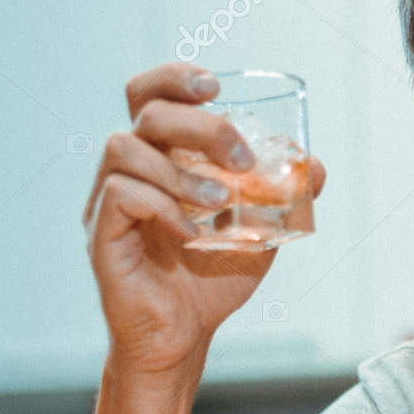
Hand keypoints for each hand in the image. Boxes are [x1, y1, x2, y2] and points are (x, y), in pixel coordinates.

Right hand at [82, 62, 326, 377]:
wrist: (185, 336)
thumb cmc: (211, 280)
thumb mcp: (261, 234)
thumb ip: (283, 199)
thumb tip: (313, 166)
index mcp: (159, 158)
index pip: (148, 94)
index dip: (175, 77)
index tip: (214, 86)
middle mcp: (128, 170)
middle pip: (146, 113)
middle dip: (201, 126)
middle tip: (241, 159)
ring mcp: (108, 200)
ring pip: (125, 148)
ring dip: (181, 169)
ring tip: (220, 203)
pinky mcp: (101, 234)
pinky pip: (120, 196)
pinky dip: (162, 206)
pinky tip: (191, 233)